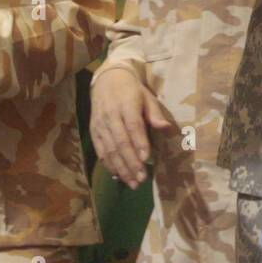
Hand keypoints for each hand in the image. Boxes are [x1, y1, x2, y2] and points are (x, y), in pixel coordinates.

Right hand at [90, 69, 171, 187]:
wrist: (106, 80)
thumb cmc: (132, 90)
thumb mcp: (147, 96)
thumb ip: (155, 113)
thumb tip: (167, 128)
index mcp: (126, 104)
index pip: (133, 125)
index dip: (139, 142)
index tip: (147, 159)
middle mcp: (110, 115)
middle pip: (120, 141)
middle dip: (131, 162)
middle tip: (142, 179)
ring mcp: (100, 124)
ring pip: (109, 150)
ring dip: (121, 168)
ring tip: (133, 183)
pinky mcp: (93, 131)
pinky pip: (100, 151)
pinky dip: (109, 165)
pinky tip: (118, 176)